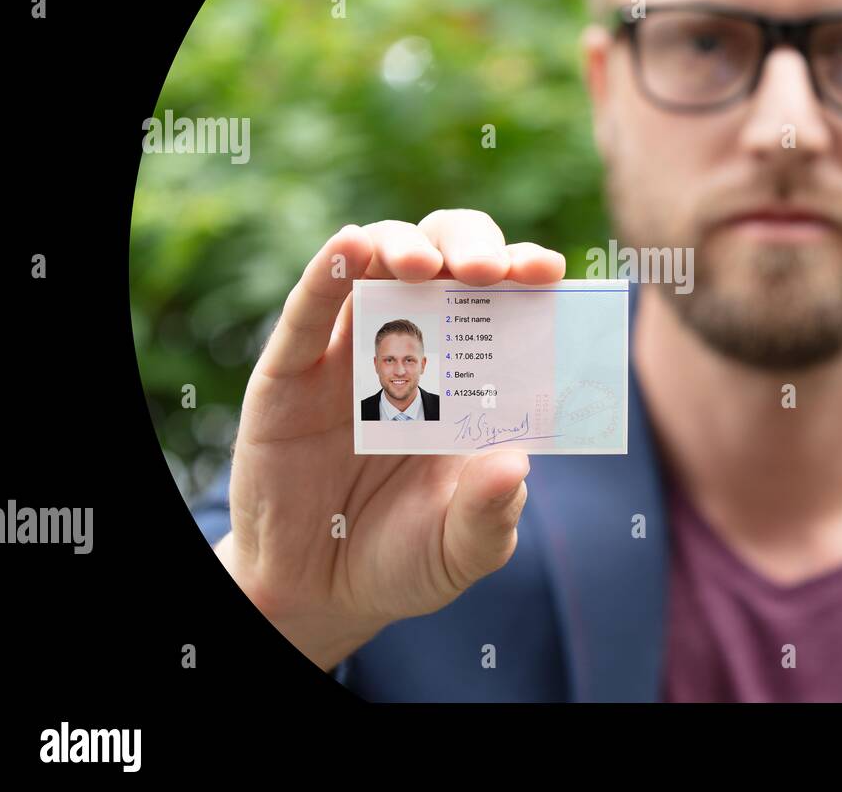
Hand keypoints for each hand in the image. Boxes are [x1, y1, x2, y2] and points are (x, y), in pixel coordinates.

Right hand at [215, 210, 564, 670]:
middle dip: (470, 246)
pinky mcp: (292, 371)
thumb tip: (515, 464)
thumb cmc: (404, 557)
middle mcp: (416, 347)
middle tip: (488, 270)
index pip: (506, 301)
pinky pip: (309, 311)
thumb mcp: (462, 549)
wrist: (316, 594)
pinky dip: (329, 271)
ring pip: (378, 266)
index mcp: (472, 376)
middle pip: (446, 261)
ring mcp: (352, 353)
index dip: (526, 274)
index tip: (549, 273)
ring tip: (423, 266)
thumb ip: (490, 513)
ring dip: (403, 247)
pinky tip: (350, 247)